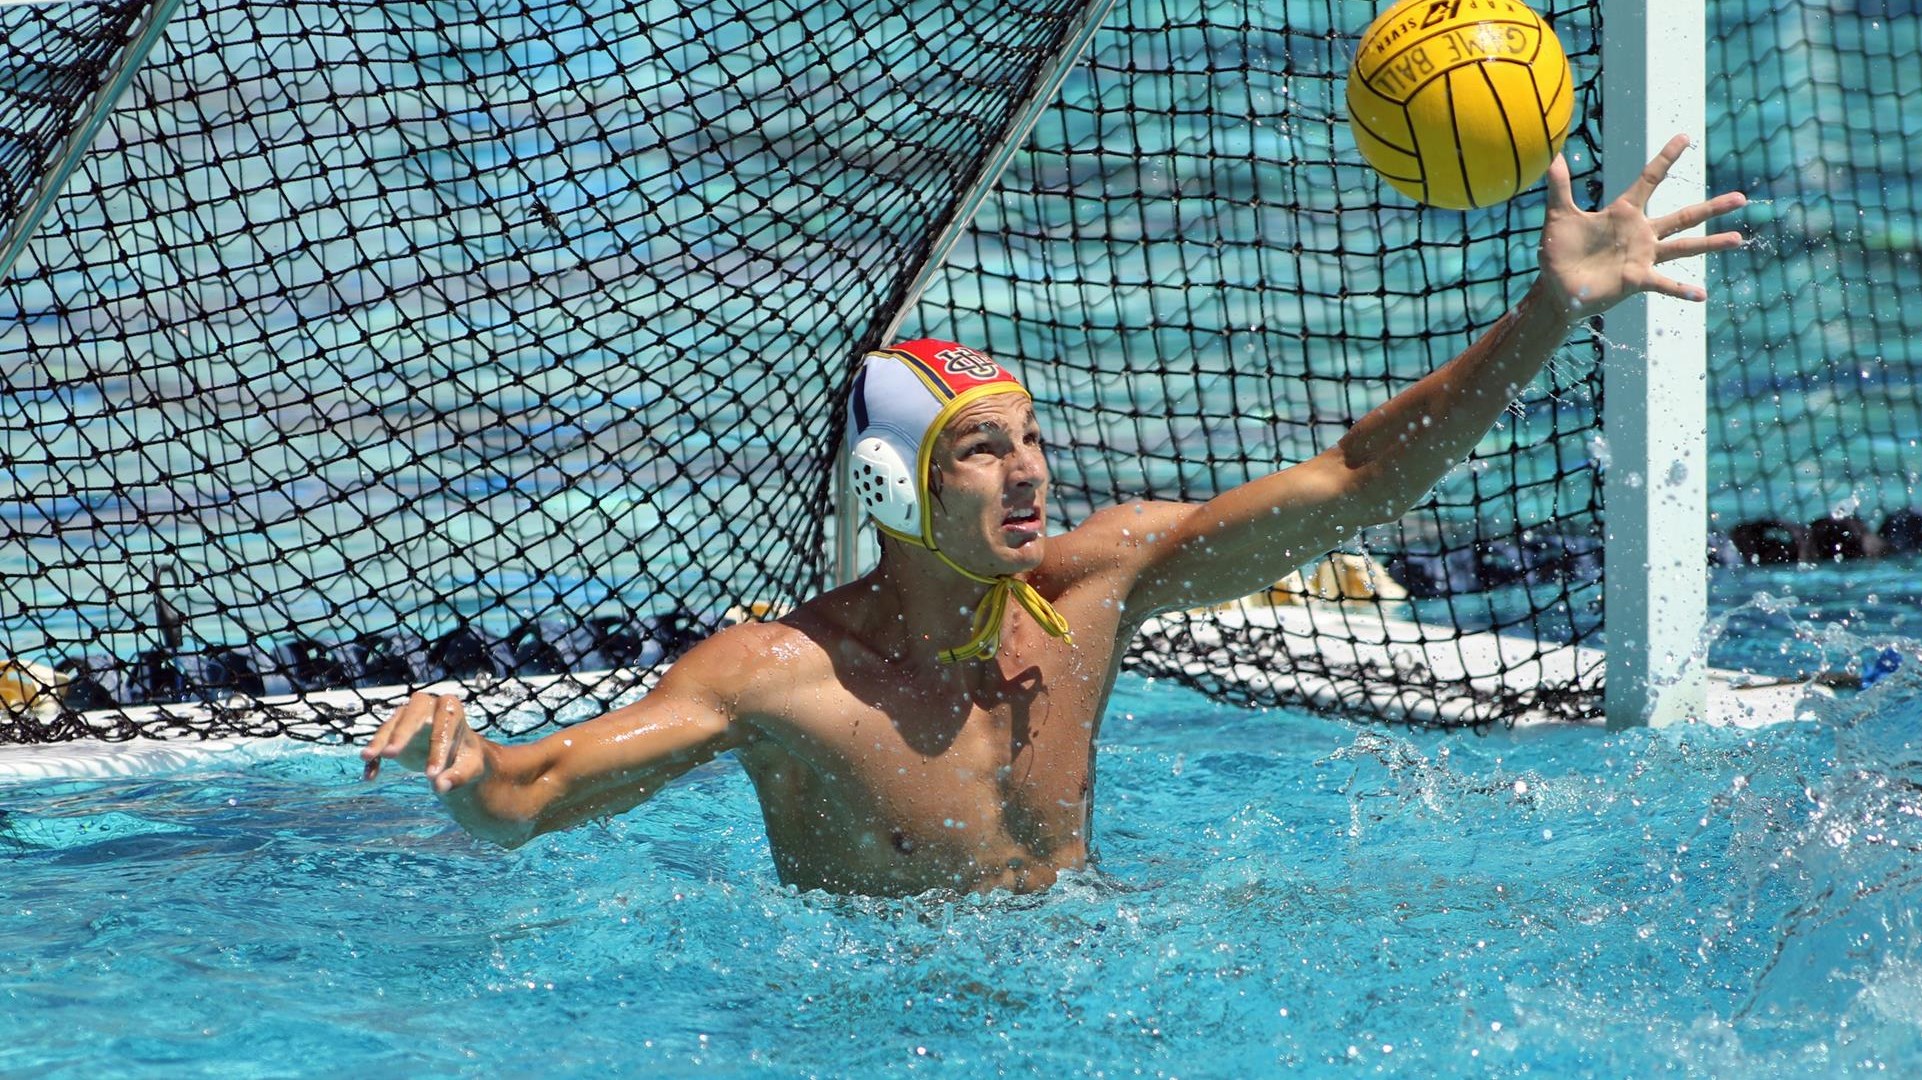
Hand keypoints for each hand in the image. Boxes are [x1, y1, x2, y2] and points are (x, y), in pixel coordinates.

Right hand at [360, 692, 489, 794]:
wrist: (456, 755)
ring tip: (367, 756)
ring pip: (391, 724)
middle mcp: (427, 706)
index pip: (443, 725)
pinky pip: (380, 741)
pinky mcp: (393, 732)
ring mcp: (408, 716)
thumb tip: (440, 787)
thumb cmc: (466, 757)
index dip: (437, 750)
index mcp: (451, 709)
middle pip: (412, 715)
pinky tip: (370, 776)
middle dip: (401, 733)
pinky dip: (374, 758)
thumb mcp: (470, 768)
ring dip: (379, 741)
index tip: (431, 775)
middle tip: (390, 753)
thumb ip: (458, 776)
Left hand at [1538, 134, 1746, 319]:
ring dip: (1710, 243)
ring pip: (1684, 247)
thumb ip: (1559, 185)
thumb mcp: (1559, 215)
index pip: (1649, 179)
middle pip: (1683, 216)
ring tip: (1737, 239)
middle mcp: (1641, 233)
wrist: (1555, 287)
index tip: (1685, 137)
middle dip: (1712, 207)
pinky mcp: (1637, 280)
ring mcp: (1643, 257)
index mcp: (1624, 213)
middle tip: (1741, 198)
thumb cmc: (1558, 251)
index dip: (1666, 158)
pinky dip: (1681, 289)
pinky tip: (1702, 294)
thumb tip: (1551, 154)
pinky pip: (1663, 284)